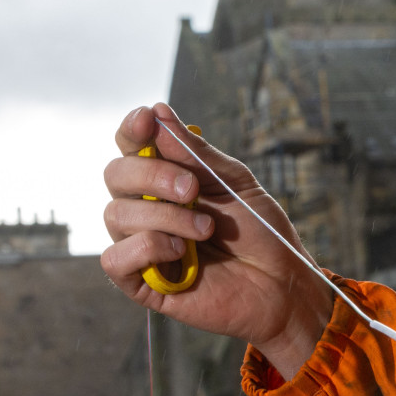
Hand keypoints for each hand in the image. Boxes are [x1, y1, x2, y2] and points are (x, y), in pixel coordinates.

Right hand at [100, 103, 332, 377]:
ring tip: (206, 229)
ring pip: (115, 214)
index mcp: (166, 181)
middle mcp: (146, 209)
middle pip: (115, 175)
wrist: (281, 283)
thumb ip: (195, 153)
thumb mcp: (234, 181)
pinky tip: (180, 252)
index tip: (146, 119)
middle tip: (193, 189)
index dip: (132, 130)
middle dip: (151, 175)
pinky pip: (114, 259)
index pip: (131, 148)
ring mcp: (141, 245)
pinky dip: (146, 247)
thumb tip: (158, 112)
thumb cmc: (259, 231)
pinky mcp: (141, 283)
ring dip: (165, 216)